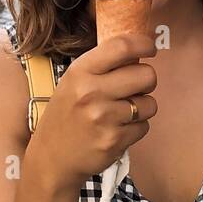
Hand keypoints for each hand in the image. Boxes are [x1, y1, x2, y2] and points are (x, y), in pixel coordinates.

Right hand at [27, 33, 157, 192]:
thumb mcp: (73, 82)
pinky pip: (144, 126)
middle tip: (136, 87)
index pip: (122, 47)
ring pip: (150, 104)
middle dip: (147, 80)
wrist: (51, 157)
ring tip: (122, 112)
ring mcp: (103, 118)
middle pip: (146, 75)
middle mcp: (91, 92)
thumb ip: (102, 66)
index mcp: (80, 72)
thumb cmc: (66, 115)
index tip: (150, 48)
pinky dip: (136, 128)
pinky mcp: (114, 141)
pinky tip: (117, 129)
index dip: (143, 44)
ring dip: (142, 108)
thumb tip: (138, 52)